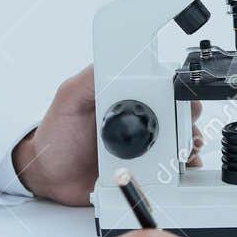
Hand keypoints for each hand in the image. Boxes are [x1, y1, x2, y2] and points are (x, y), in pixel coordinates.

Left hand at [12, 64, 202, 205]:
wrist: (48, 175)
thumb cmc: (55, 134)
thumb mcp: (69, 98)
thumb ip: (91, 79)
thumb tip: (117, 61)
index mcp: (124, 98)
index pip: (161, 88)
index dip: (177, 93)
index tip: (183, 101)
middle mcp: (136, 120)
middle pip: (177, 115)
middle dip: (189, 120)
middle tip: (188, 130)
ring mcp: (141, 147)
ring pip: (177, 142)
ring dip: (189, 144)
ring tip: (187, 150)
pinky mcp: (142, 171)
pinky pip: (168, 170)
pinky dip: (181, 169)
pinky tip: (183, 167)